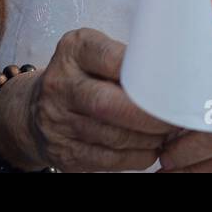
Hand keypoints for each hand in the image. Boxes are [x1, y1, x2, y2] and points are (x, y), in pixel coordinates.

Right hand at [0, 27, 176, 171]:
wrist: (35, 108)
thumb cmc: (82, 74)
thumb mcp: (95, 52)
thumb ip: (126, 58)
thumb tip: (176, 73)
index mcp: (73, 50)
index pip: (111, 58)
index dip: (143, 71)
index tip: (171, 80)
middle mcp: (60, 85)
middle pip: (107, 103)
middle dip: (148, 114)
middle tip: (175, 116)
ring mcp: (58, 122)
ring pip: (112, 136)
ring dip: (148, 138)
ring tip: (168, 131)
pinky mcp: (64, 152)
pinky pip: (107, 161)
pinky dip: (136, 157)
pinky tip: (151, 149)